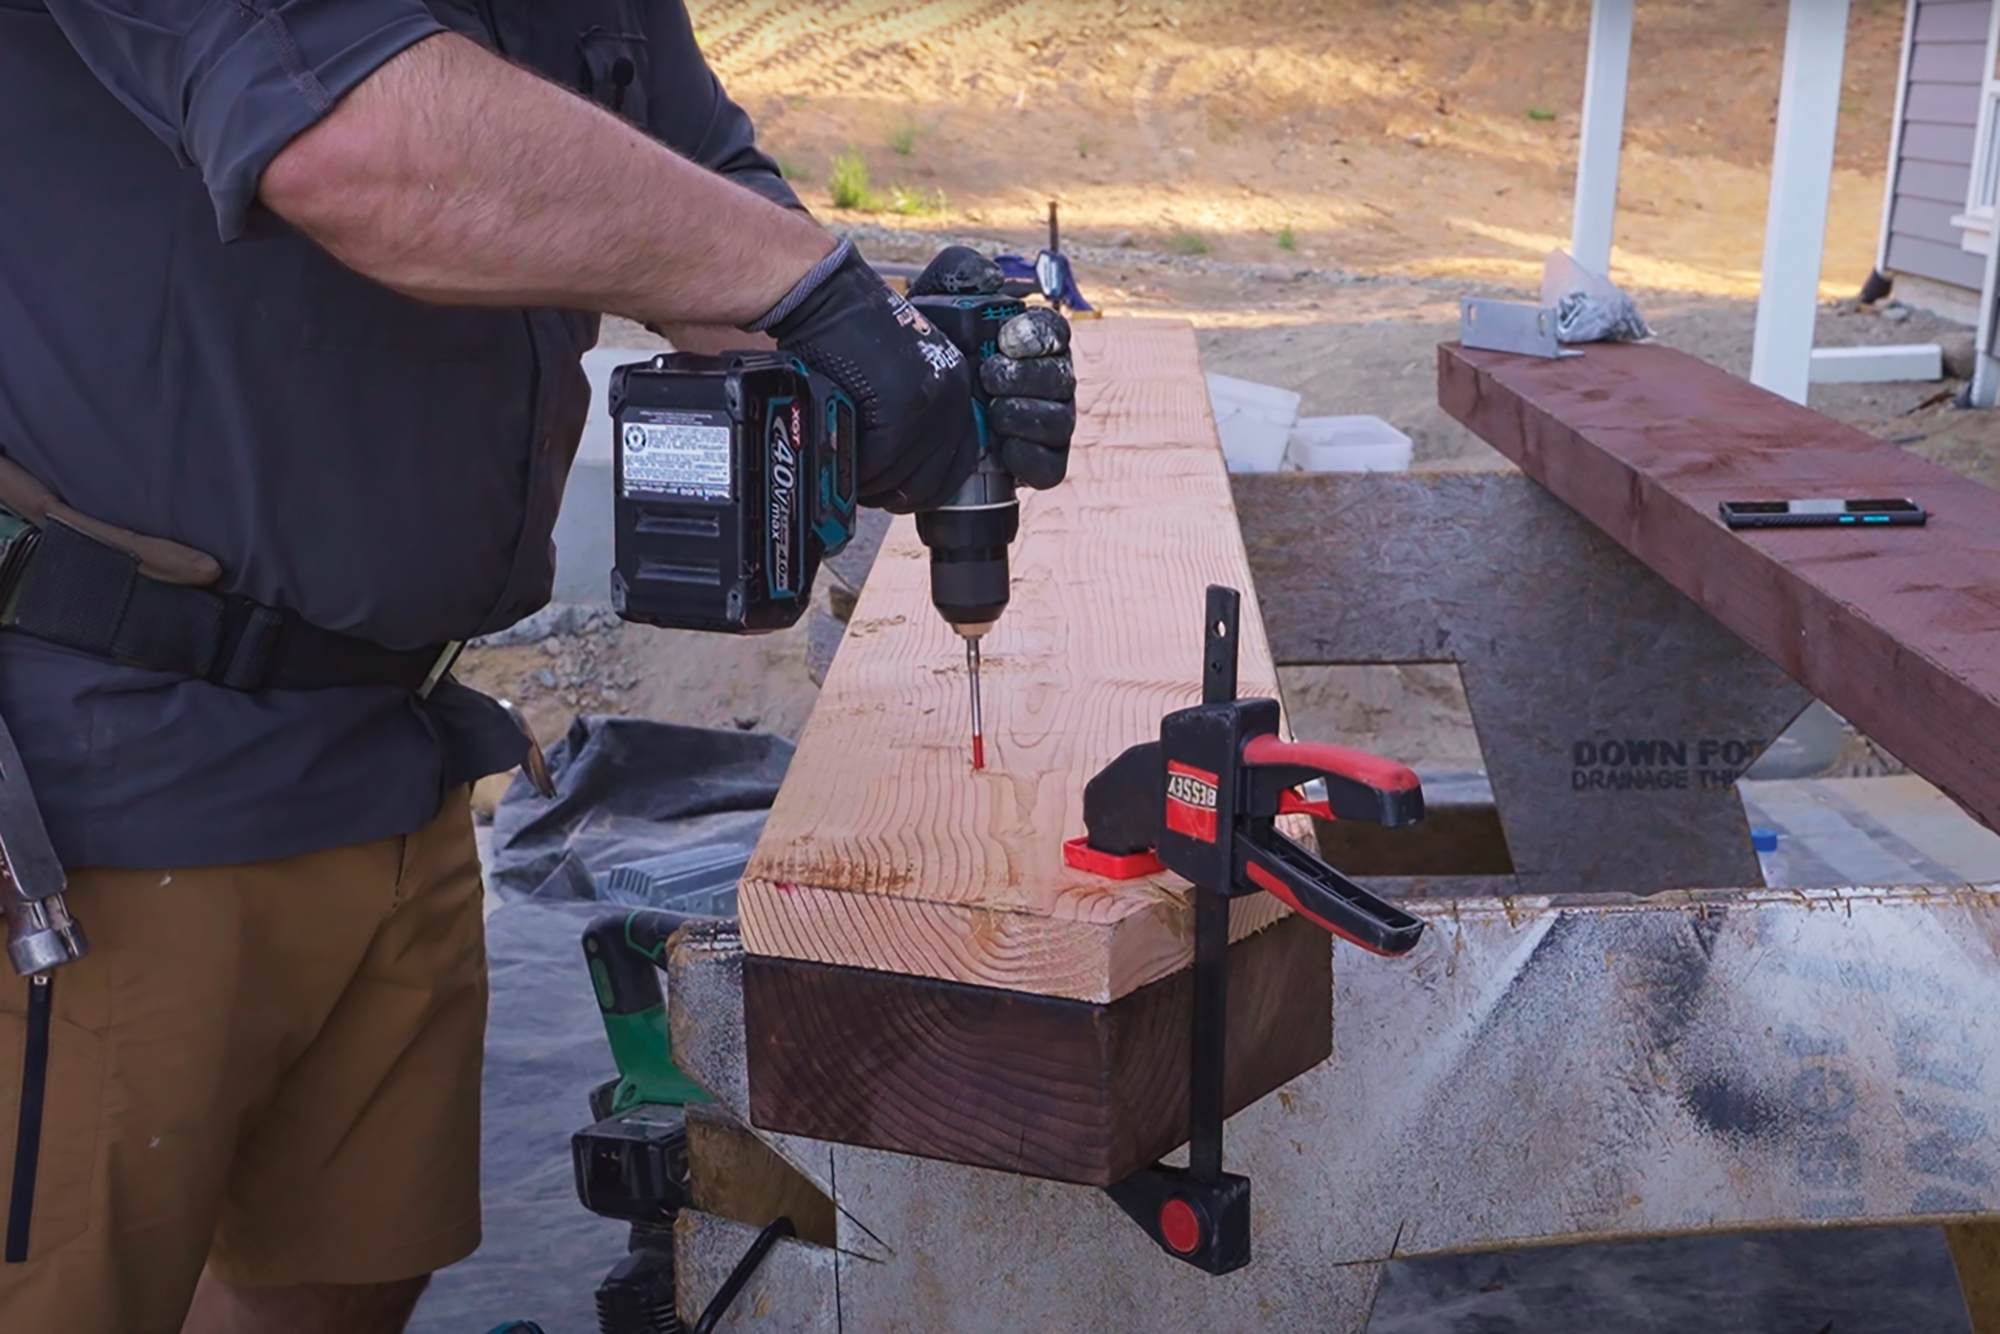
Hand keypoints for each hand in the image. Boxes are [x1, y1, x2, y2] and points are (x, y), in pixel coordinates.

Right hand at [759, 242, 979, 512]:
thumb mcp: (901, 373)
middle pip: (929, 482)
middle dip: (892, 493)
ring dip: (868, 482)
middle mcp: (954, 398)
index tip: (894, 490)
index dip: (922, 487)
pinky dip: (853, 467)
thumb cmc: (852, 336)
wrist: (828, 297)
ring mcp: (930, 405)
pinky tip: (838, 450)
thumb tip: (906, 473)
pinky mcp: (900, 409)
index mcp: (958, 390)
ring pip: (900, 478)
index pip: (958, 466)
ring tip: (846, 466)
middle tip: (862, 485)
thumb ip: (915, 415)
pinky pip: (876, 464)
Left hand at [908, 248, 1075, 489]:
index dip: (1039, 334)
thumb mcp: (930, 304)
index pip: (1056, 331)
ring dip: (1027, 414)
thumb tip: (992, 278)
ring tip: (993, 413)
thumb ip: (959, 272)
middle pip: (1063, 376)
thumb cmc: (926, 357)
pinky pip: (1051, 465)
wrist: (899, 420)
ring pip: (1061, 421)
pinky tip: (1003, 448)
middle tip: (989, 377)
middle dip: (1027, 376)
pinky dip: (1029, 456)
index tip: (1006, 339)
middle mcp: (1047, 382)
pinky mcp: (1038, 464)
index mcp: (1031, 343)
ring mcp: (1046, 426)